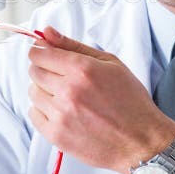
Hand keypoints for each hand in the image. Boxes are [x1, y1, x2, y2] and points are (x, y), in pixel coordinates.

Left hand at [27, 26, 174, 173]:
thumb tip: (47, 32)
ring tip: (67, 96)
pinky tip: (63, 111)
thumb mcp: (110, 63)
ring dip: (45, 91)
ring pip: (33, 92)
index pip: (40, 53)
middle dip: (44, 70)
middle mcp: (69, 90)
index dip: (42, 52)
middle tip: (63, 77)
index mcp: (83, 69)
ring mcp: (61, 114)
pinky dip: (43, 110)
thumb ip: (74, 46)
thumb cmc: (130, 101)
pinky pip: (34, 114)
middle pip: (34, 71)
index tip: (47, 55)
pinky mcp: (57, 135)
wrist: (141, 140)